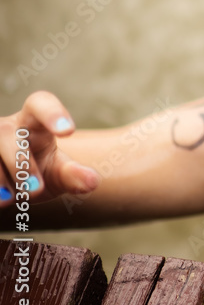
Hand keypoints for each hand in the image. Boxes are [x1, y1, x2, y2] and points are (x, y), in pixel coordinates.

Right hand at [0, 91, 98, 208]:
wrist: (9, 188)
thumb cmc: (37, 173)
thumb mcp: (58, 175)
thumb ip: (74, 176)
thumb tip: (92, 181)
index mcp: (33, 122)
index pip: (40, 103)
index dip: (53, 113)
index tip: (67, 132)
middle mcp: (5, 127)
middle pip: (7, 135)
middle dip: (19, 163)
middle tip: (34, 189)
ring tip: (10, 200)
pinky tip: (0, 200)